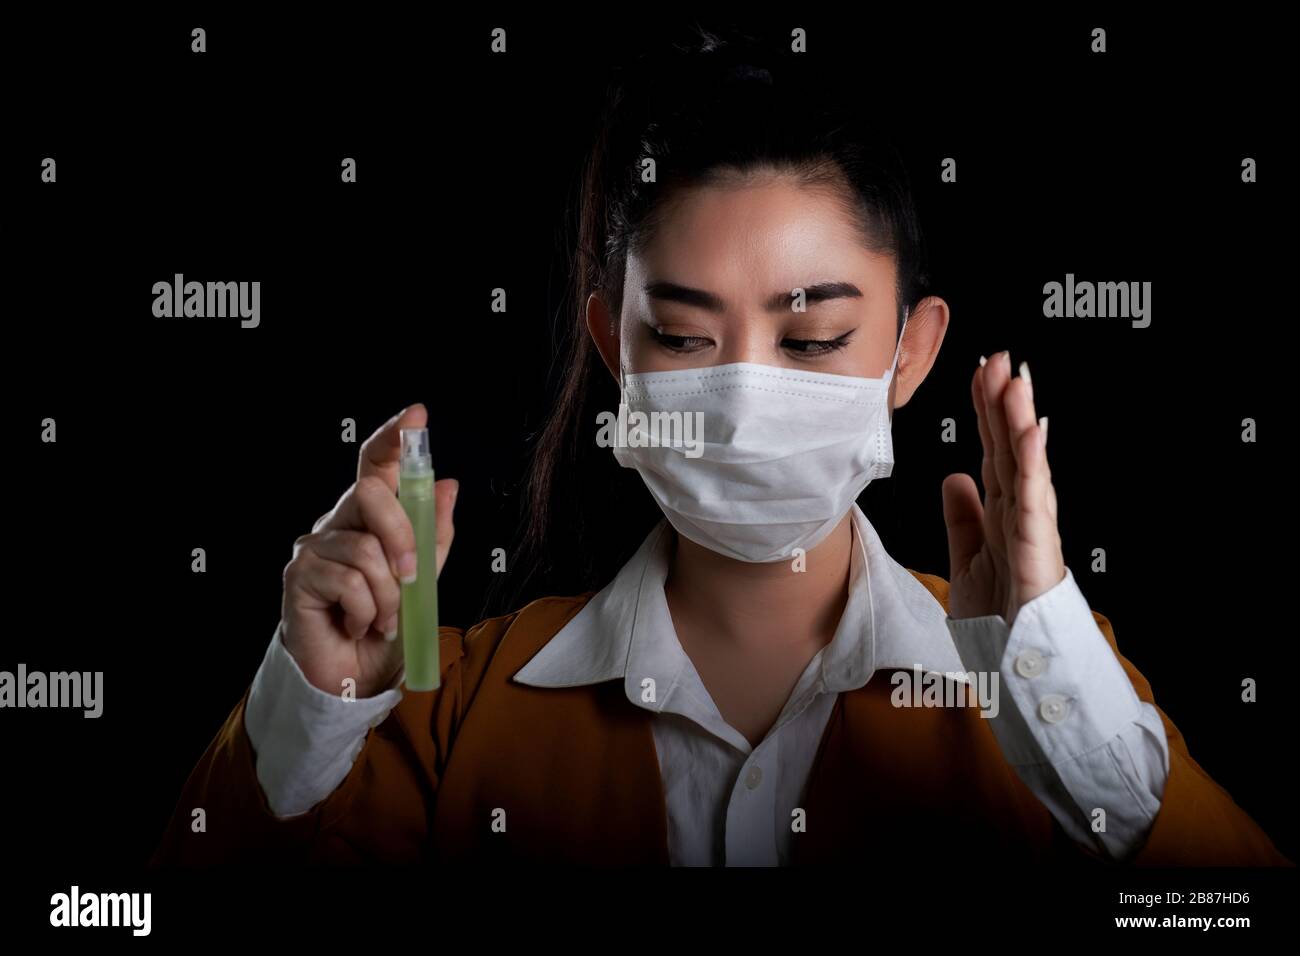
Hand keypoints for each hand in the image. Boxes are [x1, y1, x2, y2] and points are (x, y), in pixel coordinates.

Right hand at [280, 404, 458, 696]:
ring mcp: (315, 546)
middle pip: (370, 493)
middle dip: (403, 536)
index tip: (416, 414)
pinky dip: (368, 610)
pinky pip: (349, 581)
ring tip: (384, 617)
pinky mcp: (299, 576)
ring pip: (366, 549)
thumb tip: (448, 483)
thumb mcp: (423, 577)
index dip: (394, 437)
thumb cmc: (386, 622)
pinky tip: (360, 623)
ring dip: (389, 594)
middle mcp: (338, 522)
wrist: (355, 674)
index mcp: (370, 516)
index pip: (376, 464)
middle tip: (412, 577)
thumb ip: (434, 533)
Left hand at [941, 350, 1063, 626]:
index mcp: (1003, 514)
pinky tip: (1032, 434)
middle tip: (1000, 357)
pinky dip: (1034, 468)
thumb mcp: (968, 559)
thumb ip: (963, 519)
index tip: (979, 373)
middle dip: (1004, 403)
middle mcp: (1021, 515)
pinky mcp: (1038, 552)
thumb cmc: (1001, 619)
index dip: (985, 414)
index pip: (992, 452)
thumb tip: (955, 477)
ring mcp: (1032, 531)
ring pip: (1025, 467)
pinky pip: (1035, 504)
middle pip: (1009, 449)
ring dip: (1020, 422)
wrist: (1019, 667)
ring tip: (1016, 380)